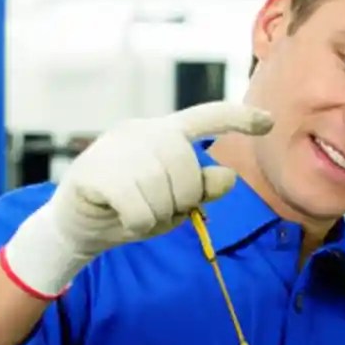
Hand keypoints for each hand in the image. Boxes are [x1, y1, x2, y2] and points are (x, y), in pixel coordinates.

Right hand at [0, 102, 271, 297]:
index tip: (270, 121)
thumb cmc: (131, 210)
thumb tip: (229, 176)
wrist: (75, 227)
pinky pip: (141, 209)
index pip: (206, 117)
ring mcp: (116, 147)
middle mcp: (141, 132)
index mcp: (163, 133)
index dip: (239, 118)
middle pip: (187, 167)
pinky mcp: (95, 171)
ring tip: (138, 215)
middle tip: (159, 212)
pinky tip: (124, 220)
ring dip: (158, 216)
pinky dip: (140, 225)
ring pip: (164, 192)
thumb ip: (202, 190)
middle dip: (182, 200)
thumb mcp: (174, 204)